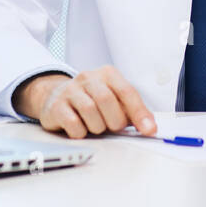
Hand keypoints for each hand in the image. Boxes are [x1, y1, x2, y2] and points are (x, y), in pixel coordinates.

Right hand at [14, 66, 157, 138]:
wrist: (55, 96)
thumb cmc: (91, 99)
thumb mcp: (113, 99)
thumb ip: (131, 111)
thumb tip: (150, 127)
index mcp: (107, 74)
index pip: (127, 91)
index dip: (139, 112)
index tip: (149, 130)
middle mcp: (88, 78)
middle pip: (107, 100)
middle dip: (115, 121)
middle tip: (114, 128)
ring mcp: (70, 90)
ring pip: (89, 110)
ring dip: (98, 127)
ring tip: (96, 127)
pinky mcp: (56, 106)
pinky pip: (73, 122)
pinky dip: (81, 132)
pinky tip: (81, 130)